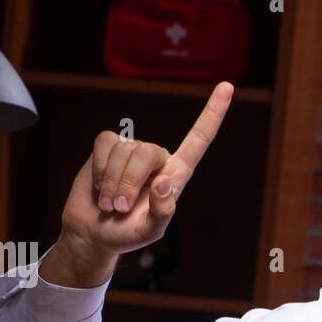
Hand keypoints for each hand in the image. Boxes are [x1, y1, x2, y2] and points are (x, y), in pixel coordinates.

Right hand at [48, 82, 234, 285]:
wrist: (93, 232)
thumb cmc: (126, 234)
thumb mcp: (149, 232)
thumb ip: (162, 212)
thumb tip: (163, 182)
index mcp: (176, 175)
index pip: (199, 140)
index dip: (213, 113)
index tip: (228, 87)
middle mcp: (157, 157)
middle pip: (148, 152)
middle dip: (129, 183)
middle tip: (120, 208)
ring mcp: (132, 149)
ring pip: (124, 150)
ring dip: (112, 182)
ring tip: (111, 203)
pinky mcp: (108, 145)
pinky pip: (105, 143)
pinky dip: (99, 168)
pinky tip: (99, 186)